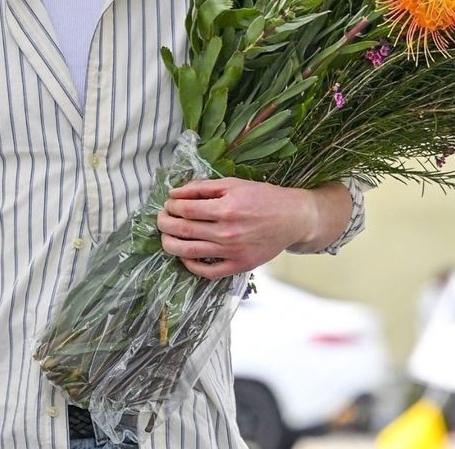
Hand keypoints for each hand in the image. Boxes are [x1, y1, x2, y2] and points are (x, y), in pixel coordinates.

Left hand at [156, 178, 317, 278]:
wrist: (292, 218)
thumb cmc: (263, 198)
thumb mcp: (234, 184)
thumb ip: (203, 188)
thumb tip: (176, 192)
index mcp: (226, 208)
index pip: (185, 210)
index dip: (171, 206)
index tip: (168, 204)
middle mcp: (227, 232)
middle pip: (182, 231)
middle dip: (165, 224)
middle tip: (161, 219)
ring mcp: (232, 252)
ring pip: (189, 252)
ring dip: (170, 245)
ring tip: (166, 237)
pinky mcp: (238, 266)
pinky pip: (207, 271)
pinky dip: (190, 265)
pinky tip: (185, 255)